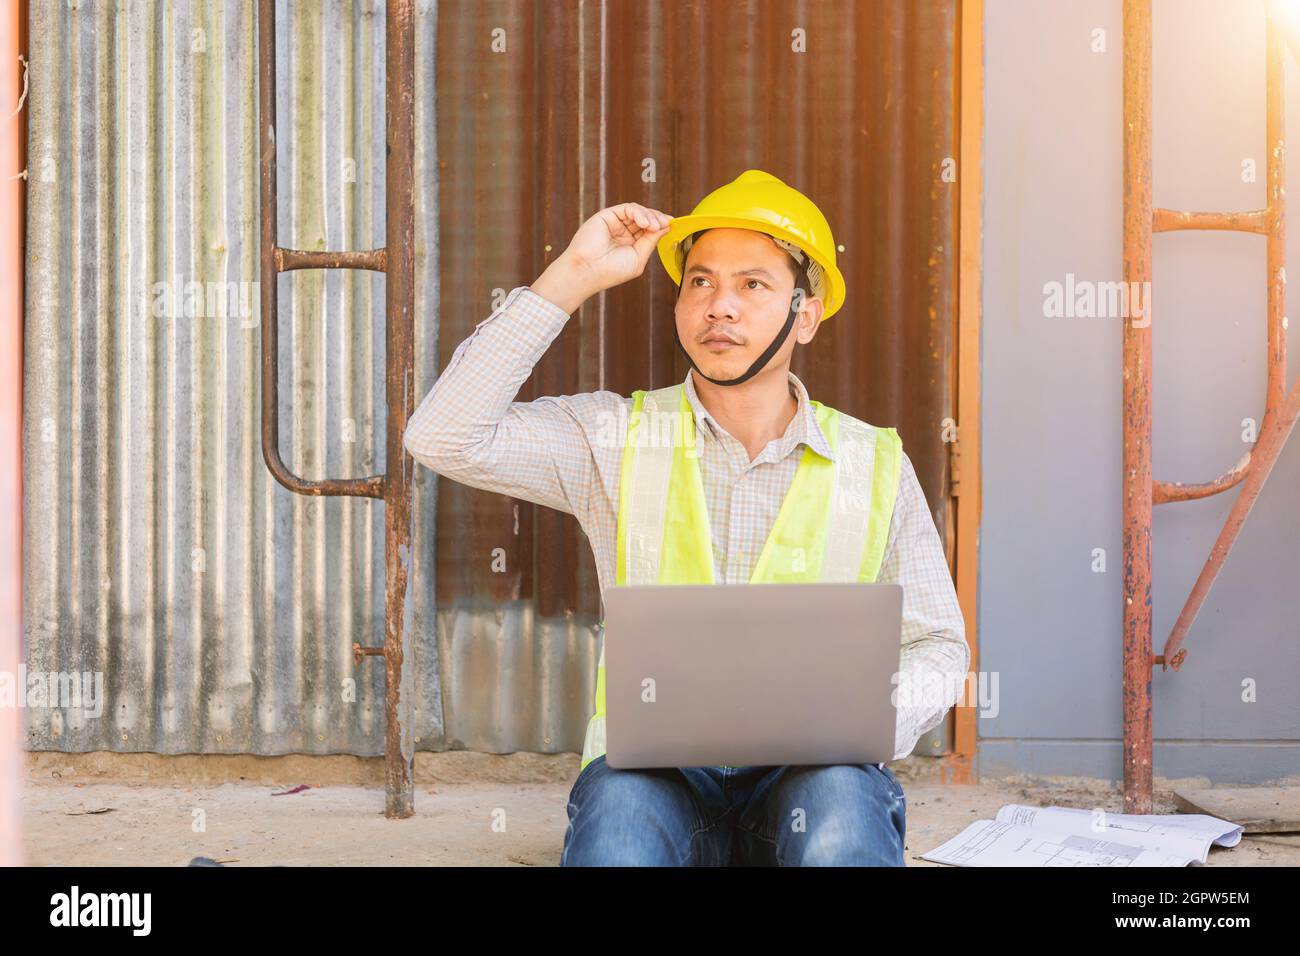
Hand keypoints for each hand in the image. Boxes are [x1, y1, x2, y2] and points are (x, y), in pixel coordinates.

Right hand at [531, 203, 672, 313]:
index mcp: (630, 244)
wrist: (588, 271)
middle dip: (657, 219)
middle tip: (666, 223)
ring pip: (637, 211)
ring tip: (654, 226)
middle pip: (645, 218)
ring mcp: (615, 223)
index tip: (671, 224)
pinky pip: (627, 208)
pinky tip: (644, 223)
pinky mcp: (607, 216)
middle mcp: (623, 232)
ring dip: (649, 216)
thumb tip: (666, 225)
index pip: (649, 230)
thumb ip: (651, 240)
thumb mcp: (639, 257)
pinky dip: (638, 213)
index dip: (661, 225)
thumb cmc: (611, 271)